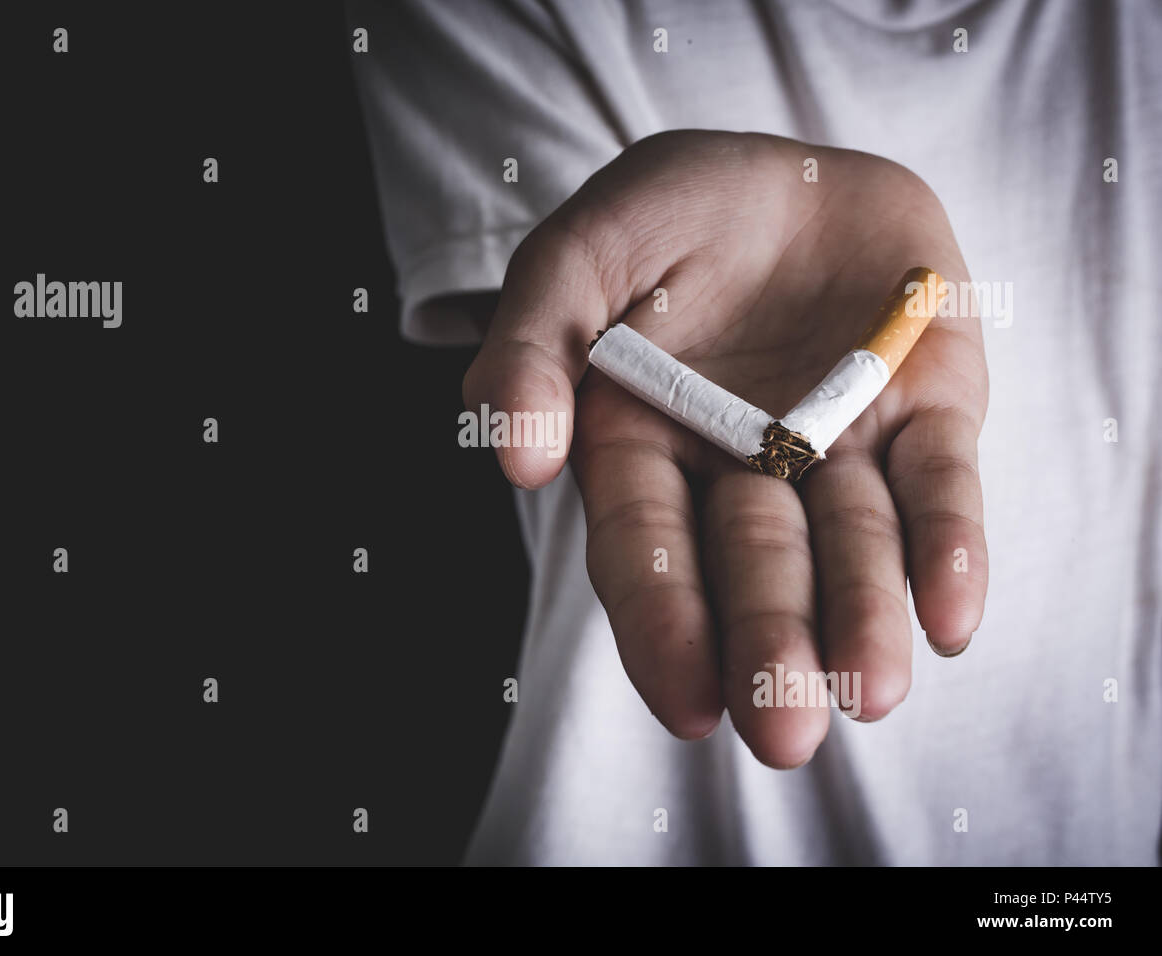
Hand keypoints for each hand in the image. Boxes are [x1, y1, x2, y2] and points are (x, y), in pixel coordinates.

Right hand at [463, 131, 987, 766]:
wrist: (787, 168)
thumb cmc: (666, 214)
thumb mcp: (576, 256)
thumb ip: (531, 346)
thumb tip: (516, 460)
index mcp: (643, 447)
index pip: (646, 552)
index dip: (666, 626)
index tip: (689, 705)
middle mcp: (740, 469)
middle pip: (755, 567)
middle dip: (769, 646)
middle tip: (784, 731)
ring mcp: (837, 446)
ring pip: (853, 544)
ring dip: (862, 618)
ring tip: (874, 688)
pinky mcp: (926, 413)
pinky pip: (940, 487)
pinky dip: (948, 549)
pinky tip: (950, 617)